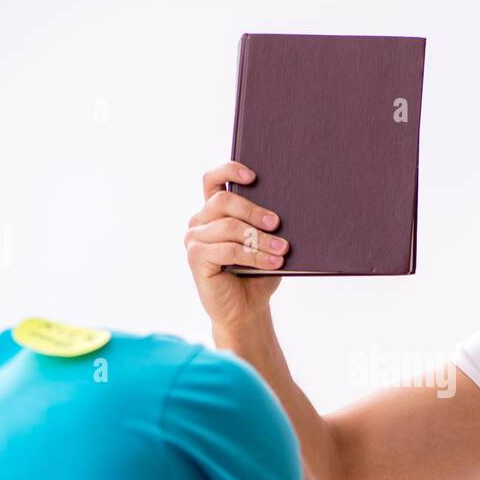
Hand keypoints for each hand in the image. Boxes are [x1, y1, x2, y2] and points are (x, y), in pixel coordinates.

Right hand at [185, 162, 287, 338]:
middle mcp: (199, 222)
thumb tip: (284, 208)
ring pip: (229, 228)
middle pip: (223, 201)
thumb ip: (266, 224)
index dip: (229, 171)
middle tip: (277, 223)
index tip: (253, 177)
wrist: (247, 309)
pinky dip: (254, 255)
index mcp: (214, 211)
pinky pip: (227, 250)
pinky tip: (274, 262)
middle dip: (253, 210)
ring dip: (260, 239)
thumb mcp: (265, 243)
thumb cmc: (257, 274)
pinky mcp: (195, 258)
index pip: (213, 179)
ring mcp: (194, 239)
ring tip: (283, 250)